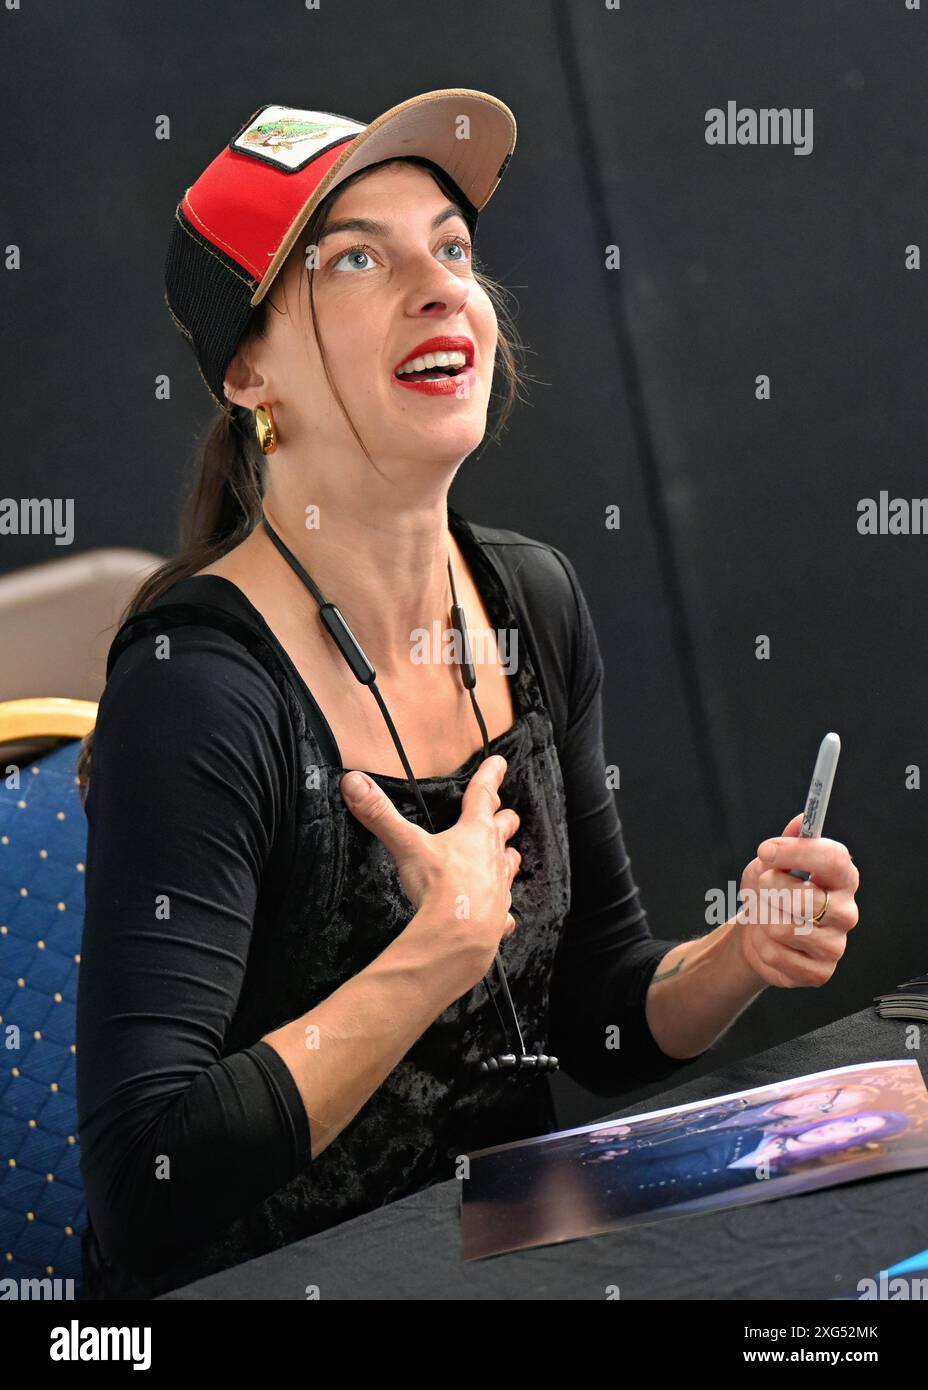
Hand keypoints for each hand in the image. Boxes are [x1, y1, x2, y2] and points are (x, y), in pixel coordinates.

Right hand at [339, 755, 521, 989]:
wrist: (459, 935)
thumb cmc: (439, 885)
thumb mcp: (407, 845)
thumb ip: (381, 815)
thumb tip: (354, 782)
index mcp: (474, 832)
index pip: (483, 794)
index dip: (491, 775)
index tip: (500, 763)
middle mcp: (493, 855)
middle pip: (505, 828)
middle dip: (505, 819)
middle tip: (507, 814)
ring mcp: (499, 887)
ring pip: (510, 865)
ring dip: (507, 859)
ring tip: (507, 856)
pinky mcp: (499, 917)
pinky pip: (505, 912)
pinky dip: (502, 911)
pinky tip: (499, 915)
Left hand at [735, 812, 859, 988]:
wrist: (757, 932)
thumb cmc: (769, 892)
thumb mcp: (770, 862)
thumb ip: (787, 842)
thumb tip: (801, 820)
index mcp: (842, 878)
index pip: (834, 860)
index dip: (796, 853)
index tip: (765, 851)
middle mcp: (846, 911)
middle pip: (806, 897)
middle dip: (769, 890)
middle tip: (761, 890)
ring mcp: (836, 944)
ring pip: (785, 928)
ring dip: (763, 919)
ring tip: (766, 916)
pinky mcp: (821, 972)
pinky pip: (778, 955)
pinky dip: (763, 947)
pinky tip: (770, 942)